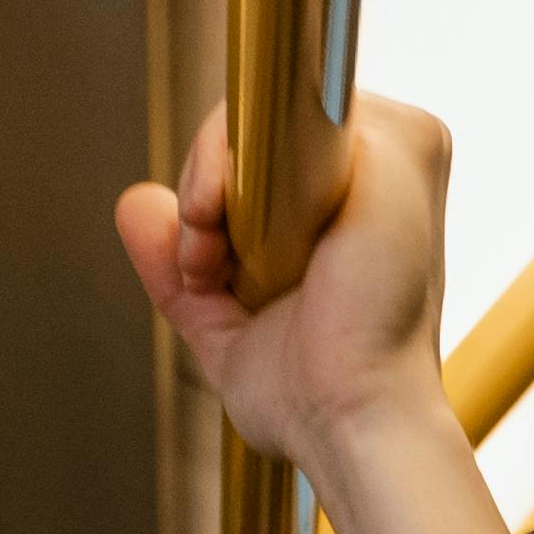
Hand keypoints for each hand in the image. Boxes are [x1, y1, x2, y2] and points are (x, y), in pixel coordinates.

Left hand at [114, 95, 505, 533]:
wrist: (352, 423)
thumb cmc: (318, 394)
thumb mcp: (227, 321)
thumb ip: (181, 259)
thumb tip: (135, 204)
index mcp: (360, 203)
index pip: (265, 153)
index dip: (217, 198)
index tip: (205, 268)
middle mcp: (385, 168)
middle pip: (259, 129)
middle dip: (206, 194)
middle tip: (207, 269)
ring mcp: (396, 149)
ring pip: (262, 117)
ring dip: (208, 188)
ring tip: (216, 263)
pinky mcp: (398, 144)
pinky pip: (283, 110)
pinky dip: (222, 164)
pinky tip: (221, 228)